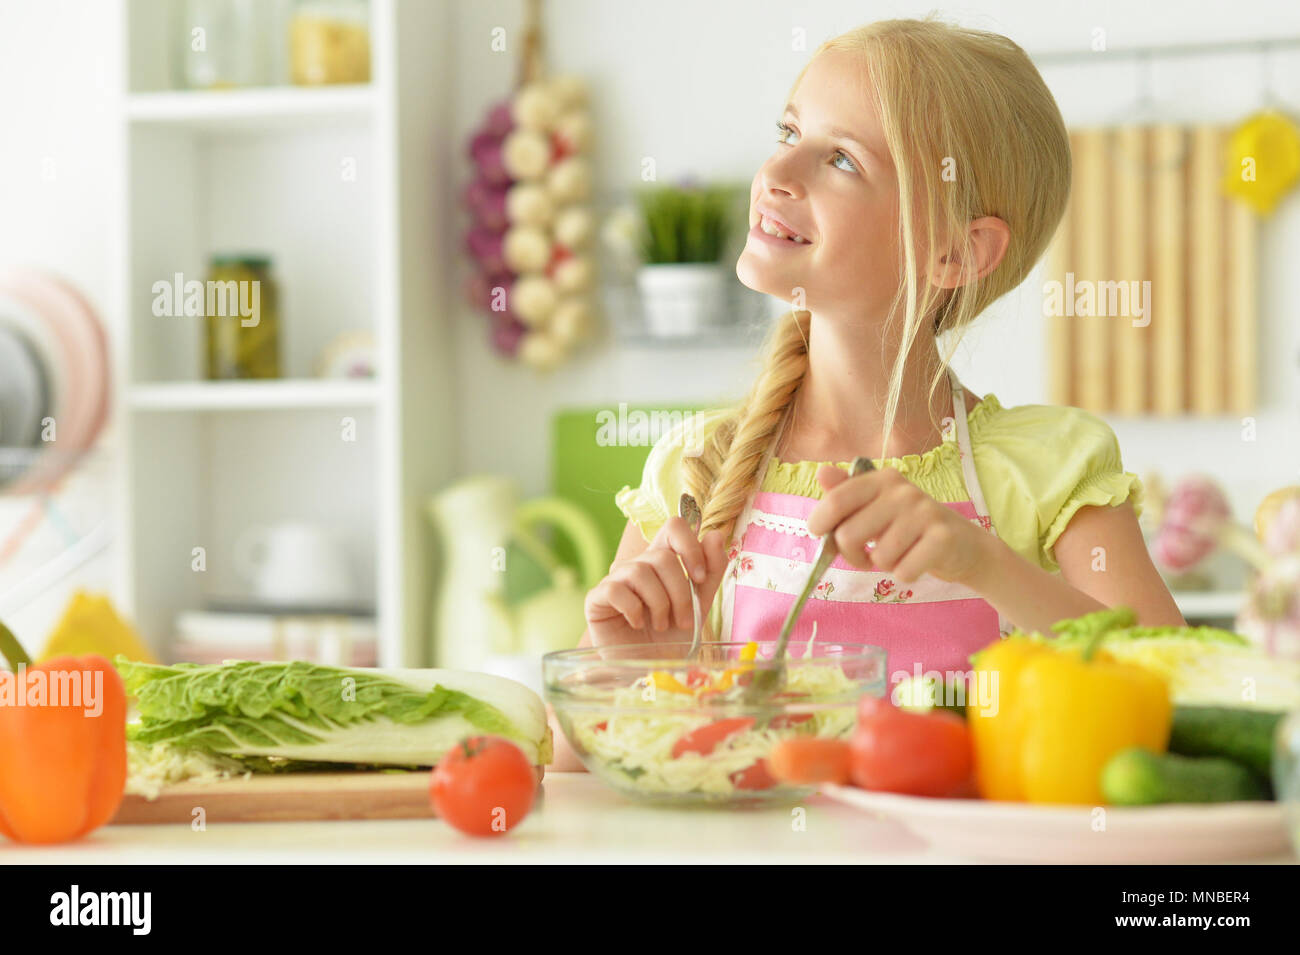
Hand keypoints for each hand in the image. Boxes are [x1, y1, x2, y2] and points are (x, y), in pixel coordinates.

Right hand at [583, 517, 728, 649]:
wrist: (650, 670)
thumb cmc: (672, 638)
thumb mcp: (699, 605)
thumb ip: (710, 572)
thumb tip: (715, 536)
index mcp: (662, 561)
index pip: (673, 527)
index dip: (690, 546)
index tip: (700, 578)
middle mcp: (637, 565)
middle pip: (662, 556)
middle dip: (680, 593)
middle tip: (683, 621)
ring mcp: (615, 580)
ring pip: (640, 572)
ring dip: (659, 604)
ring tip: (662, 625)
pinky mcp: (596, 598)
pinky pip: (615, 590)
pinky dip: (633, 610)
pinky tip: (637, 624)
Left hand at [806, 465, 989, 585]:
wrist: (963, 545)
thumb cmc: (909, 527)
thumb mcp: (876, 507)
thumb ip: (846, 494)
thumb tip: (821, 474)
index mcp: (883, 480)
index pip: (837, 500)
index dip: (820, 521)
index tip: (820, 534)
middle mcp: (904, 492)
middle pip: (849, 535)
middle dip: (851, 555)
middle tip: (865, 556)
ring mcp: (925, 513)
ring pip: (878, 557)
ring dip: (883, 565)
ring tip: (898, 554)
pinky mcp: (942, 539)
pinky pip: (903, 571)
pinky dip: (905, 574)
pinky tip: (917, 562)